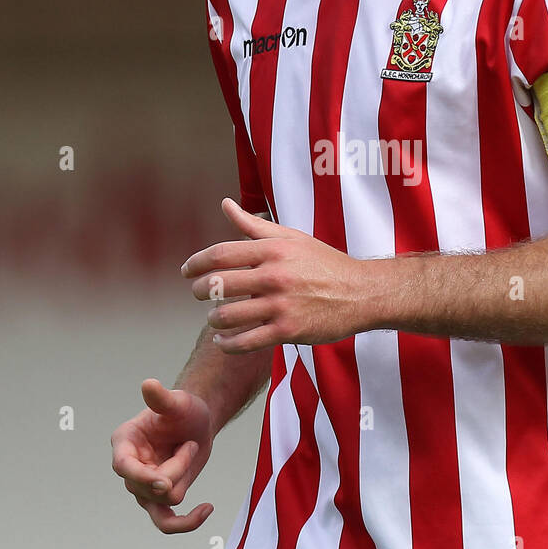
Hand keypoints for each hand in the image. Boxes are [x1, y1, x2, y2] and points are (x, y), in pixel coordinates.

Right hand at [111, 378, 214, 532]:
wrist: (197, 422)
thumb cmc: (183, 409)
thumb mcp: (177, 402)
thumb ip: (162, 398)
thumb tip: (149, 384)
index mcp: (125, 443)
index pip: (123, 468)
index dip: (142, 477)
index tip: (165, 481)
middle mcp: (129, 468)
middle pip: (151, 487)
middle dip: (177, 468)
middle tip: (190, 442)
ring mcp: (144, 486)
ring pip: (164, 502)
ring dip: (185, 477)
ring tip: (191, 449)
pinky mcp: (162, 498)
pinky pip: (167, 523)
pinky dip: (186, 522)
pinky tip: (207, 508)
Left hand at [181, 198, 368, 352]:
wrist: (361, 293)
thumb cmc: (324, 263)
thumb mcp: (292, 238)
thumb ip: (254, 225)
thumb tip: (225, 204)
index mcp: (274, 250)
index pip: (220, 254)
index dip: (196, 263)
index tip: (187, 271)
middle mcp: (275, 276)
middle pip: (218, 284)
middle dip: (200, 290)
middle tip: (199, 293)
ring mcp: (281, 305)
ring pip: (228, 316)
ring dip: (214, 319)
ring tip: (215, 318)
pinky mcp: (288, 331)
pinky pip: (245, 342)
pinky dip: (228, 344)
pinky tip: (223, 341)